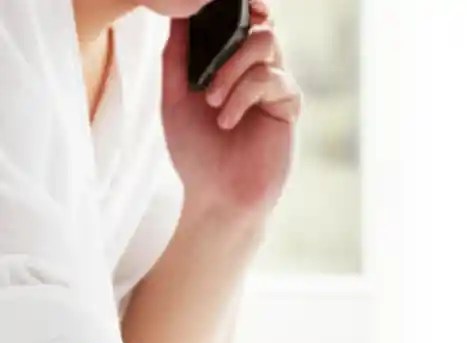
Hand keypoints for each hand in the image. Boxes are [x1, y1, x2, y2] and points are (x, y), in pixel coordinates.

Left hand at [161, 0, 301, 219]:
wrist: (217, 195)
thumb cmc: (196, 151)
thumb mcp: (175, 95)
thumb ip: (179, 55)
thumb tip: (179, 14)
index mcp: (232, 67)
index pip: (241, 25)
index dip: (241, 9)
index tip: (230, 6)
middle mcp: (258, 73)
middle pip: (259, 26)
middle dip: (234, 32)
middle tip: (212, 58)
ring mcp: (276, 89)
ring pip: (266, 44)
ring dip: (232, 68)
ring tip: (212, 100)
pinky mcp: (288, 107)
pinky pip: (271, 79)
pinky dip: (242, 95)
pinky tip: (227, 121)